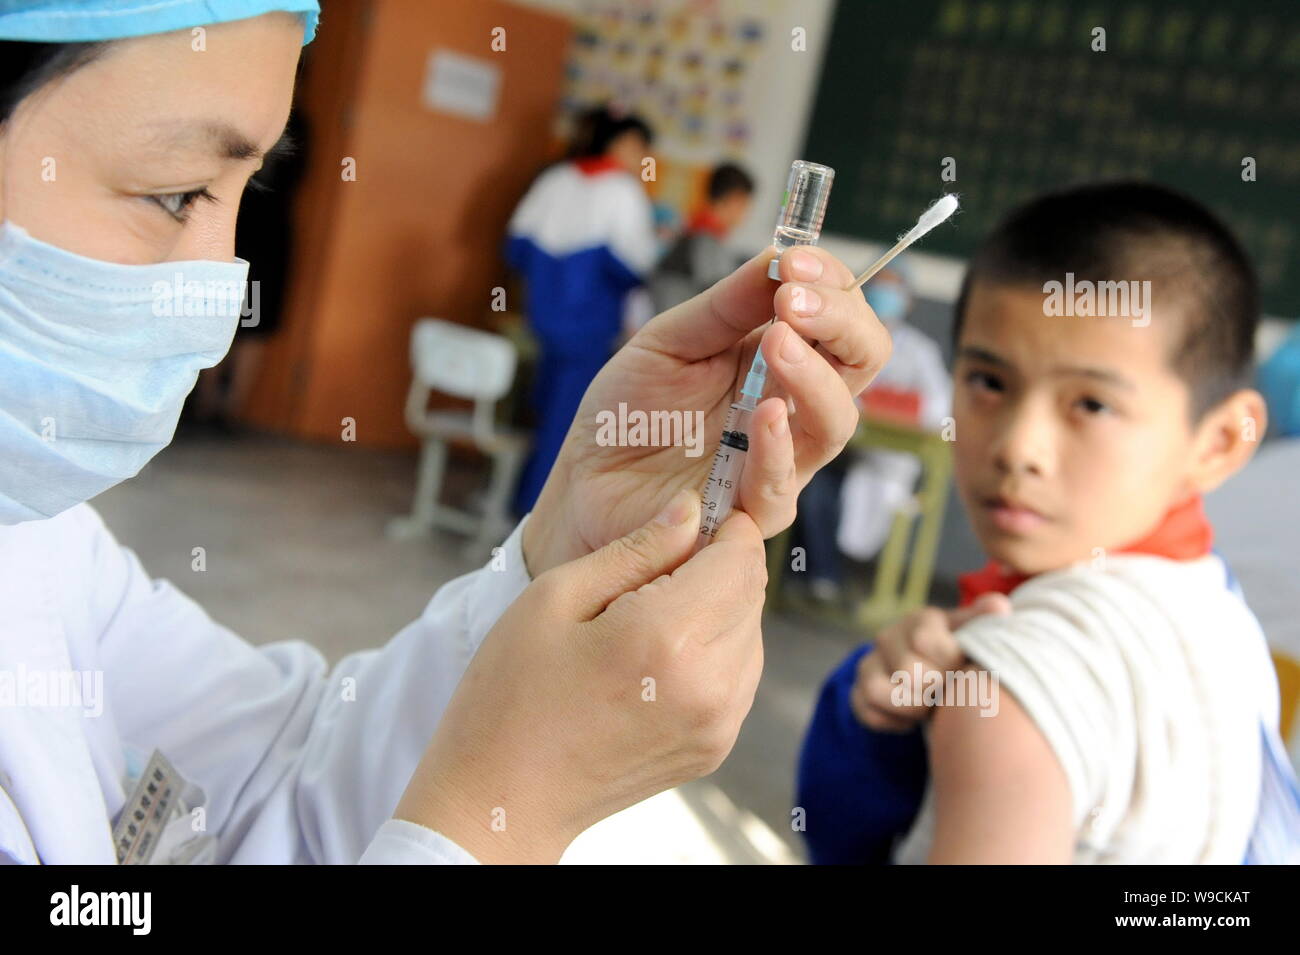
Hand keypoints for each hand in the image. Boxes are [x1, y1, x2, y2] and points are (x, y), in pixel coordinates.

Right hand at [395, 491, 766, 862]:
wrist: (500, 799)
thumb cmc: (510, 695)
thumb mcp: (556, 597)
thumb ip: (636, 548)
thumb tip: (691, 511)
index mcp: (667, 638)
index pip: (741, 557)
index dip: (724, 526)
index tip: (690, 519)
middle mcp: (709, 684)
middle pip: (752, 592)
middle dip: (718, 565)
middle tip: (653, 566)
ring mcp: (718, 723)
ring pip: (751, 632)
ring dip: (717, 608)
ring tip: (646, 615)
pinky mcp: (714, 747)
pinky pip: (739, 674)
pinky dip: (713, 650)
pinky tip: (655, 654)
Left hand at [522, 246, 890, 576]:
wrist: (584, 478)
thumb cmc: (630, 410)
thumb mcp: (669, 340)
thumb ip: (726, 306)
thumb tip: (780, 255)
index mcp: (780, 357)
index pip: (840, 316)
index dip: (832, 285)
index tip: (795, 260)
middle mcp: (793, 405)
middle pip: (861, 362)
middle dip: (840, 321)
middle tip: (796, 298)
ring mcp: (779, 459)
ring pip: (835, 422)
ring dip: (814, 377)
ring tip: (779, 341)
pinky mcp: (748, 510)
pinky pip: (780, 485)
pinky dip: (776, 447)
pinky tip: (765, 413)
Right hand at [850, 594, 1010, 730]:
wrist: (926, 668)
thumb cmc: (954, 651)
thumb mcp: (970, 633)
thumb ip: (982, 622)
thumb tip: (1000, 608)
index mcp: (920, 620)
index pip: (925, 639)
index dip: (949, 662)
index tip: (963, 668)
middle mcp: (888, 637)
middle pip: (907, 671)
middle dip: (935, 689)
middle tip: (949, 692)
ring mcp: (869, 664)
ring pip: (877, 690)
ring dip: (911, 707)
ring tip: (930, 706)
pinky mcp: (858, 692)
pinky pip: (867, 712)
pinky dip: (893, 722)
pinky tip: (912, 717)